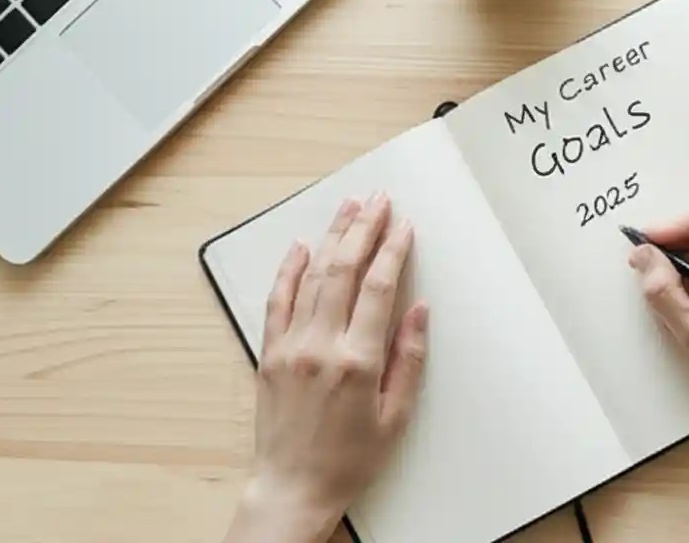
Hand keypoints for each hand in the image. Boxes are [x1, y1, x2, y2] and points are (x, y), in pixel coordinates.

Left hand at [225, 193, 428, 542]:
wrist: (292, 488)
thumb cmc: (348, 460)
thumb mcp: (395, 417)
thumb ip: (408, 360)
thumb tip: (418, 311)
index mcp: (357, 361)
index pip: (377, 288)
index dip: (392, 250)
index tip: (403, 225)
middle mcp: (320, 345)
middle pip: (343, 270)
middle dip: (364, 229)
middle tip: (378, 200)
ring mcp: (290, 346)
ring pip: (311, 276)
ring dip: (332, 237)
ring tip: (348, 207)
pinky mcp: (269, 353)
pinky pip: (278, 300)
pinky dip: (289, 269)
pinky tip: (302, 246)